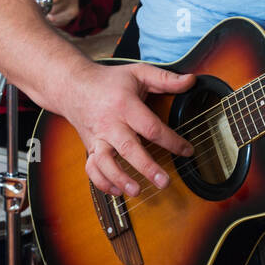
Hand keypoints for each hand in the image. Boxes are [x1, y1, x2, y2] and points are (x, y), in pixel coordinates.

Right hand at [67, 63, 195, 196]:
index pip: (150, 126)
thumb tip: (191, 80)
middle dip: (146, 167)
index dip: (171, 141)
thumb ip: (165, 78)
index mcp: (125, 105)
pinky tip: (118, 191)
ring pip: (105, 162)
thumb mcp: (138, 73)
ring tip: (136, 190)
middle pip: (128, 148)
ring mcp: (98, 138)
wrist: (73, 85)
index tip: (187, 150)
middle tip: (164, 182)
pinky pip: (92, 169)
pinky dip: (102, 182)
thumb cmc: (109, 81)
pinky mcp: (90, 147)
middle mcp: (109, 123)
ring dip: (119, 178)